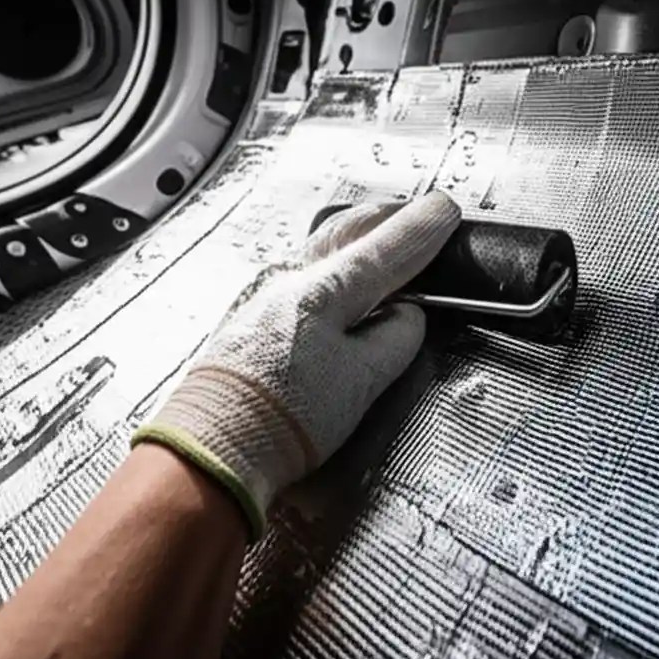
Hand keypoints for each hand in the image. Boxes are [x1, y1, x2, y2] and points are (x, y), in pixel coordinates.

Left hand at [132, 192, 460, 537]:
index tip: (445, 210)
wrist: (213, 448)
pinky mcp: (250, 319)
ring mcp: (265, 296)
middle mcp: (291, 280)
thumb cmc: (285, 419)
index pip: (387, 248)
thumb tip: (409, 316)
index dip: (422, 229)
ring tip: (381, 244)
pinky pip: (302, 277)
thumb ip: (395, 339)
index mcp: (326, 289)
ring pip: (321, 251)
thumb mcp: (363, 381)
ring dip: (356, 242)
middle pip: (347, 232)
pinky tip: (339, 287)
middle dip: (386, 220)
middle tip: (415, 215)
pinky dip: (332, 270)